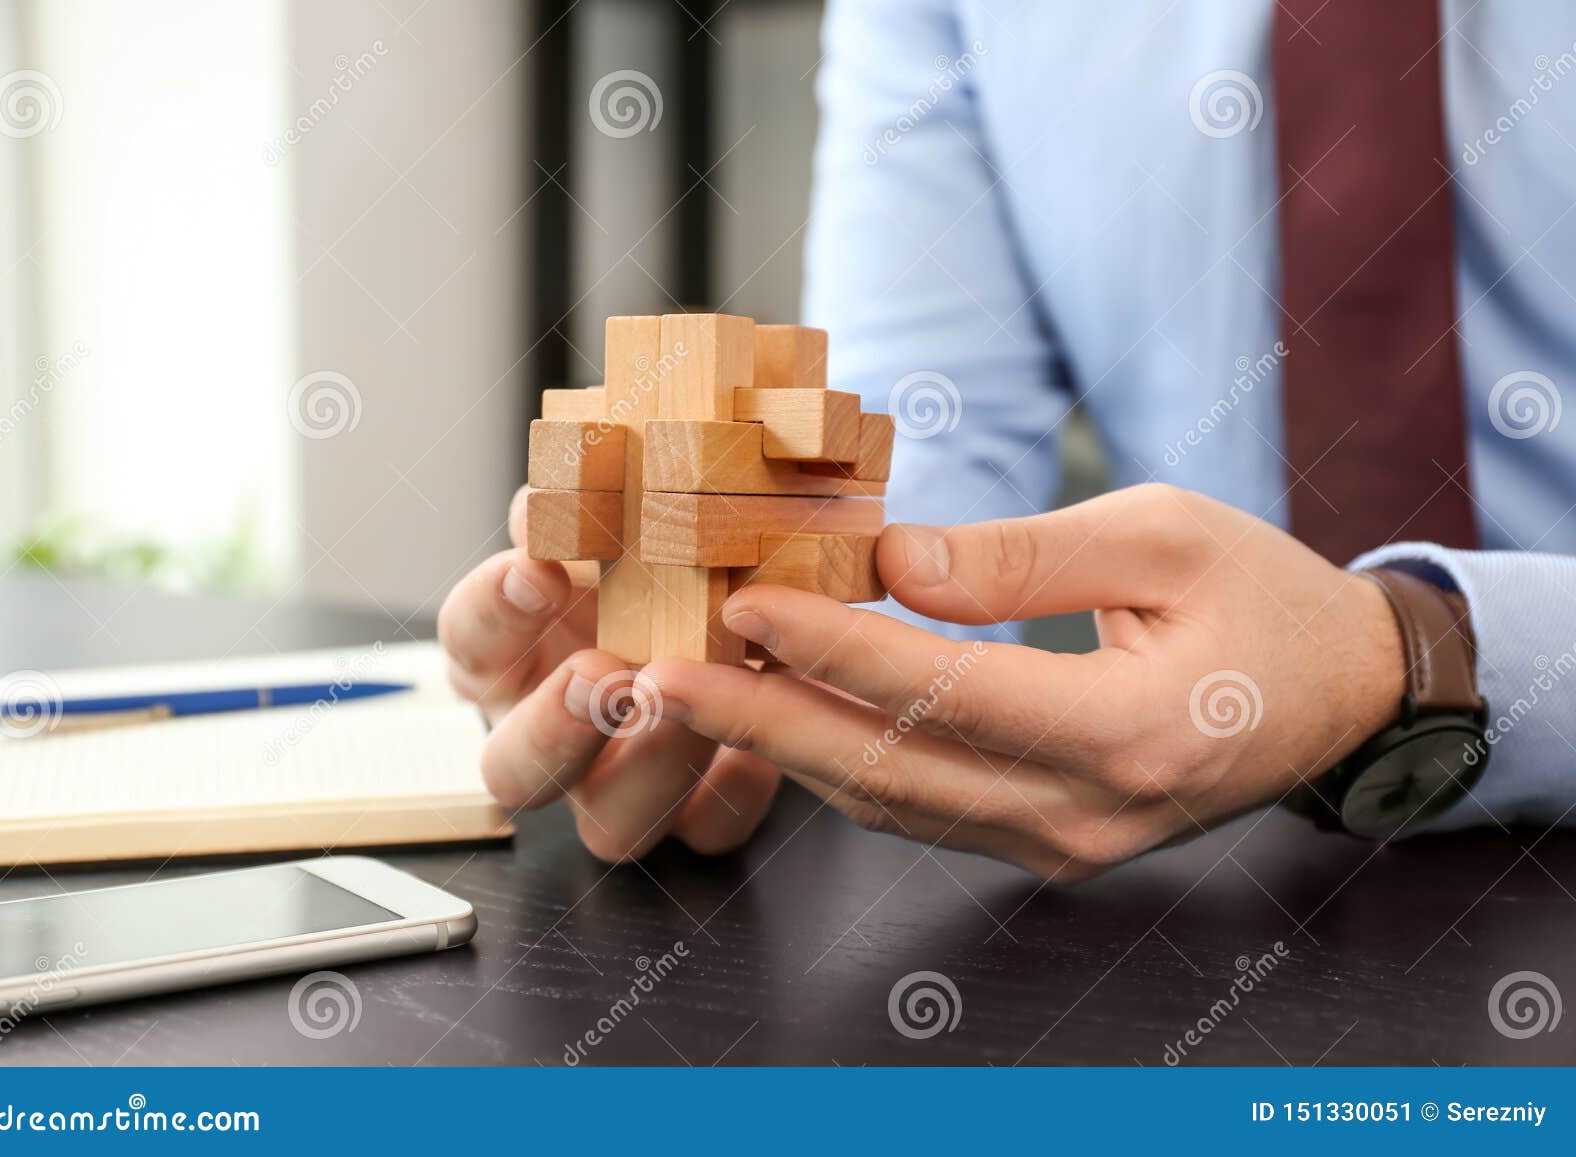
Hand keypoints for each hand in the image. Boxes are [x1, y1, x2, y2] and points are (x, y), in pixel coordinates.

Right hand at [437, 485, 780, 861]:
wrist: (757, 604)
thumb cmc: (663, 557)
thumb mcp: (627, 519)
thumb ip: (589, 503)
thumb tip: (554, 491)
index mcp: (514, 655)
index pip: (469, 638)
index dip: (494, 609)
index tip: (539, 569)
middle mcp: (552, 732)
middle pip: (512, 770)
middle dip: (551, 729)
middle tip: (598, 674)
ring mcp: (620, 785)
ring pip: (610, 825)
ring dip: (650, 767)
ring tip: (693, 706)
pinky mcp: (696, 814)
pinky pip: (709, 830)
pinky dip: (734, 793)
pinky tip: (757, 748)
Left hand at [640, 484, 1406, 879]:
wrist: (1339, 695)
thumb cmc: (1263, 597)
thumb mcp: (1164, 536)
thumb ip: (1026, 556)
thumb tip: (895, 559)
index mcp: (1130, 732)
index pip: (947, 693)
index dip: (837, 651)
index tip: (745, 606)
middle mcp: (1087, 812)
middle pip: (893, 773)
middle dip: (765, 723)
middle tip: (661, 679)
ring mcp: (1065, 842)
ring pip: (894, 804)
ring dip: (787, 747)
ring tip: (695, 694)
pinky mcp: (1047, 840)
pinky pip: (921, 809)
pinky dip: (842, 764)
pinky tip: (779, 719)